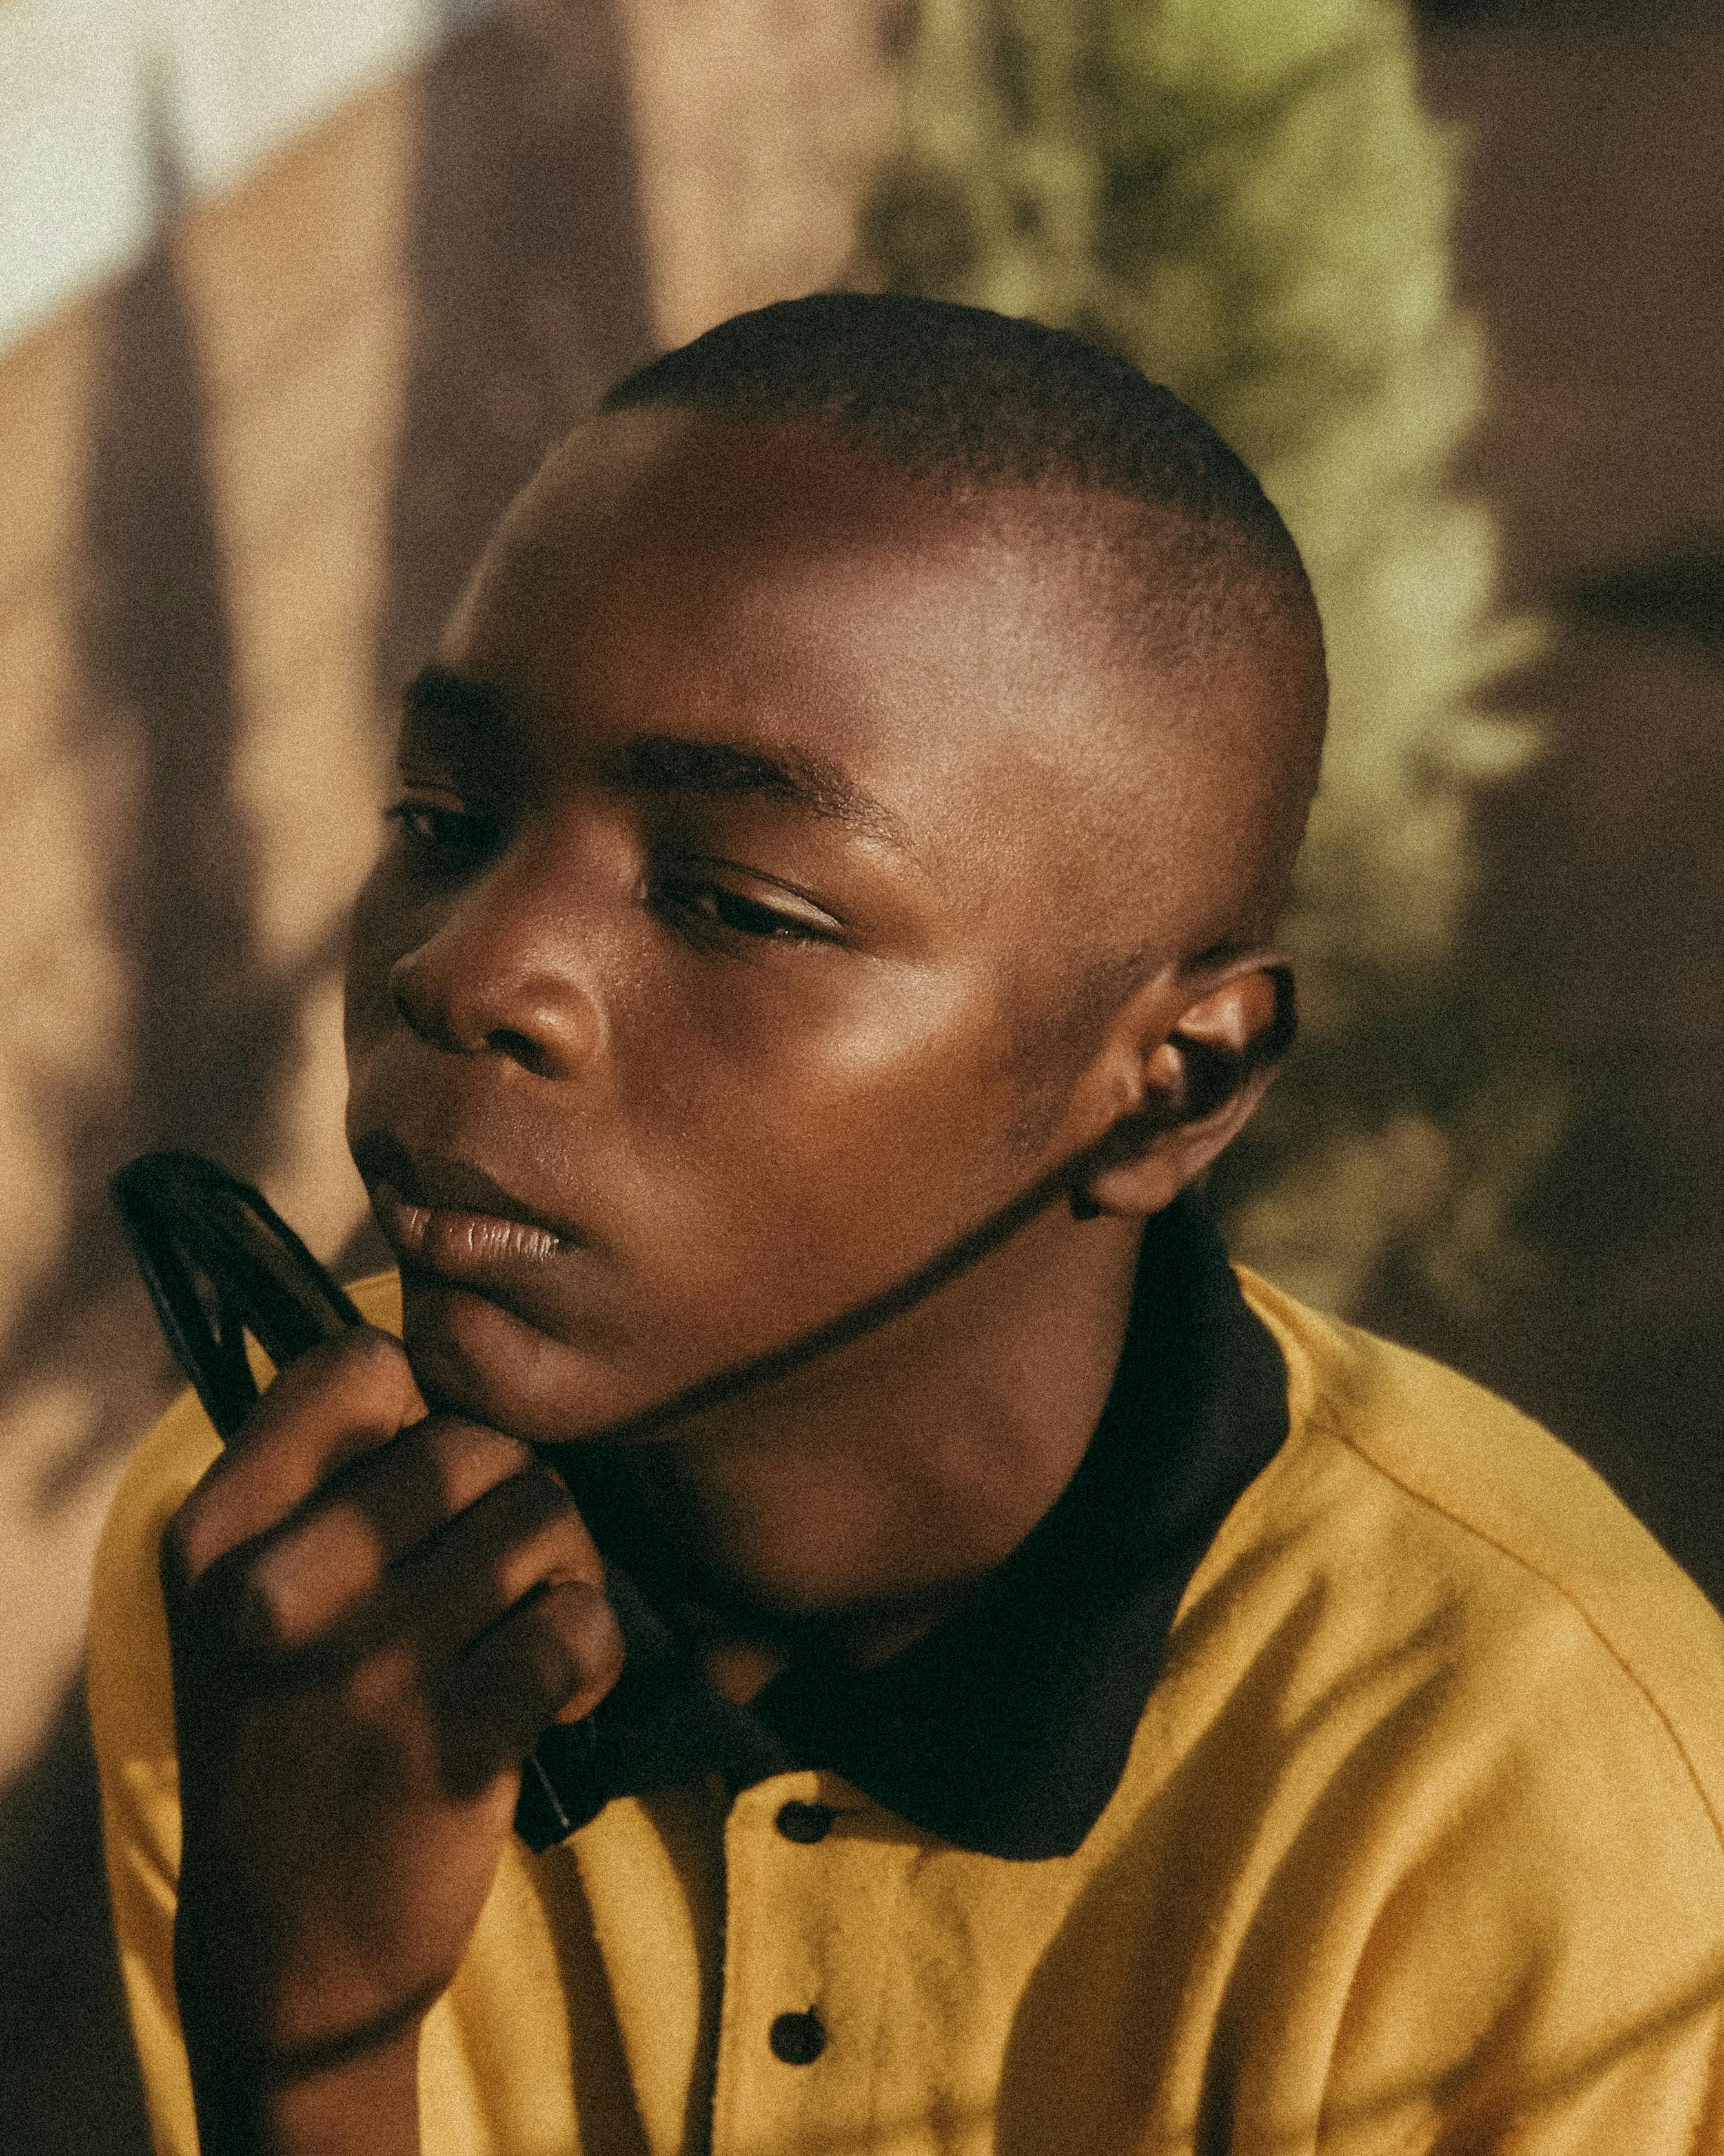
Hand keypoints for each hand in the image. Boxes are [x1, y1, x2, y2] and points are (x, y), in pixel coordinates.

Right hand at [159, 1329, 623, 2152]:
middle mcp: (272, 1591)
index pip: (359, 1365)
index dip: (428, 1404)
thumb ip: (327, 1483)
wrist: (289, 1956)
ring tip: (533, 1630)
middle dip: (523, 1494)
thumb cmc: (295, 1740)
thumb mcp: (254, 1602)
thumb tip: (452, 1364)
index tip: (433, 1480)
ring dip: (566, 1570)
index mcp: (217, 1533)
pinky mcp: (442, 1749)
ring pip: (540, 1518)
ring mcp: (356, 1672)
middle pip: (473, 1441)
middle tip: (513, 1571)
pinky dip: (593, 1652)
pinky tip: (560, 1694)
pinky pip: (576, 1625)